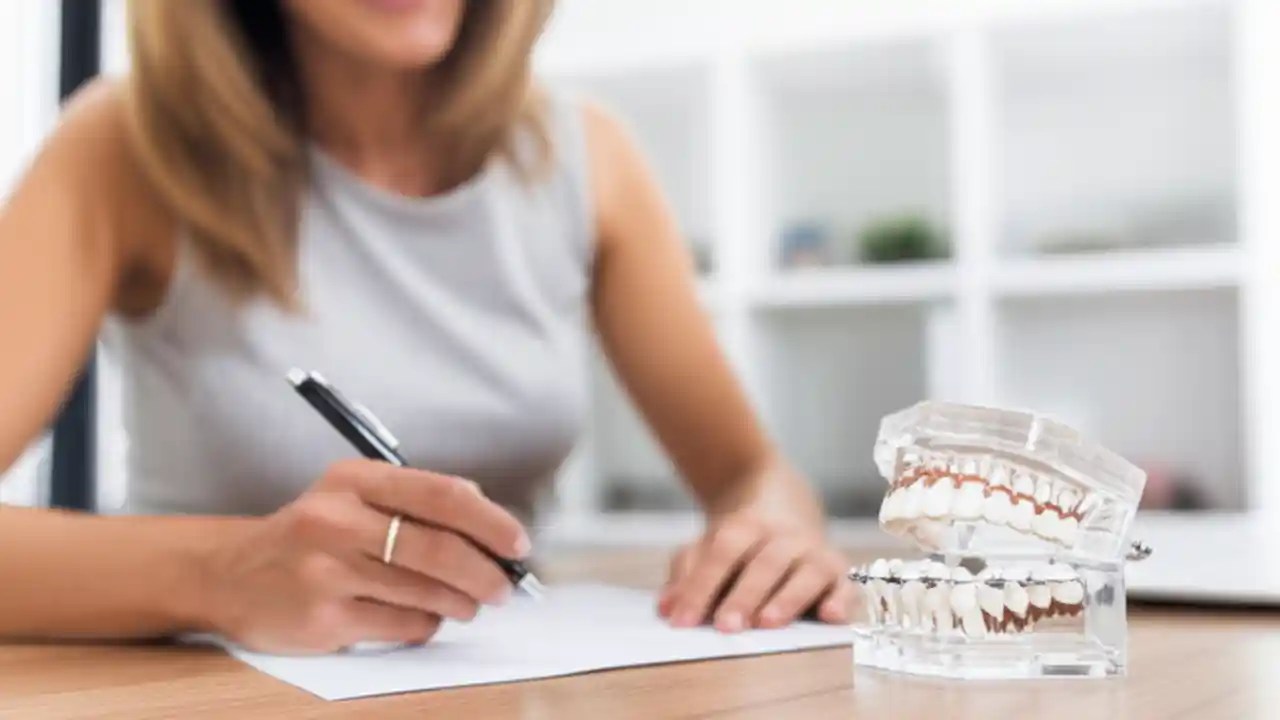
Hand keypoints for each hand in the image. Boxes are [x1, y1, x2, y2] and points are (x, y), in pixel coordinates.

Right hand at [196, 459, 528, 652]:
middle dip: (486, 573)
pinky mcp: (324, 619)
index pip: (441, 495)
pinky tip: (422, 616)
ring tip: (468, 603)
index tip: (517, 543)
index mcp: (354, 480)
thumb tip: (491, 525)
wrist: (229, 574)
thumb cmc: (310, 534)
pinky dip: (427, 624)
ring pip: (427, 592)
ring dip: (462, 602)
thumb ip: (414, 503)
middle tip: (505, 587)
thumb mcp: (352, 497)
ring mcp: (327, 572)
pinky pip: (403, 625)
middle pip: (439, 549)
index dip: (490, 521)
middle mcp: (337, 520)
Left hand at [657, 510, 853, 631]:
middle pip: (764, 563)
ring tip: (767, 623)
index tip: (680, 622)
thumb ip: (687, 574)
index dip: (700, 586)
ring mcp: (814, 552)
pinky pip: (844, 586)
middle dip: (744, 596)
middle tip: (725, 627)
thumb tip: (667, 609)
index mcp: (747, 525)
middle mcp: (784, 536)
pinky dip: (840, 601)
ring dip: (787, 599)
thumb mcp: (708, 545)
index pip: (722, 553)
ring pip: (805, 573)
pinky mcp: (838, 573)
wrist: (785, 501)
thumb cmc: (741, 539)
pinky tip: (829, 617)